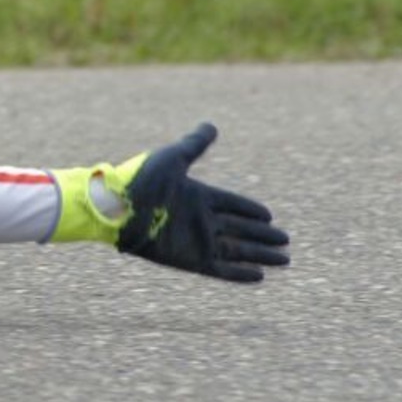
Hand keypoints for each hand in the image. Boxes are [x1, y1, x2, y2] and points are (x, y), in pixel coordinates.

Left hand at [114, 123, 289, 282]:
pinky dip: (239, 274)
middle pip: (241, 230)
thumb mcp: (172, 158)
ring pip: (237, 250)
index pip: (233, 205)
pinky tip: (259, 276)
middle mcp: (200, 219)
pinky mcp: (189, 259)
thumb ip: (194, 144)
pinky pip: (221, 269)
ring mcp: (196, 240)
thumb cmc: (141, 180)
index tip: (270, 216)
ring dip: (260, 255)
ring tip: (284, 259)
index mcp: (198, 195)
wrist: (116, 207)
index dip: (252, 211)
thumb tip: (212, 125)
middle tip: (286, 241)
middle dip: (263, 236)